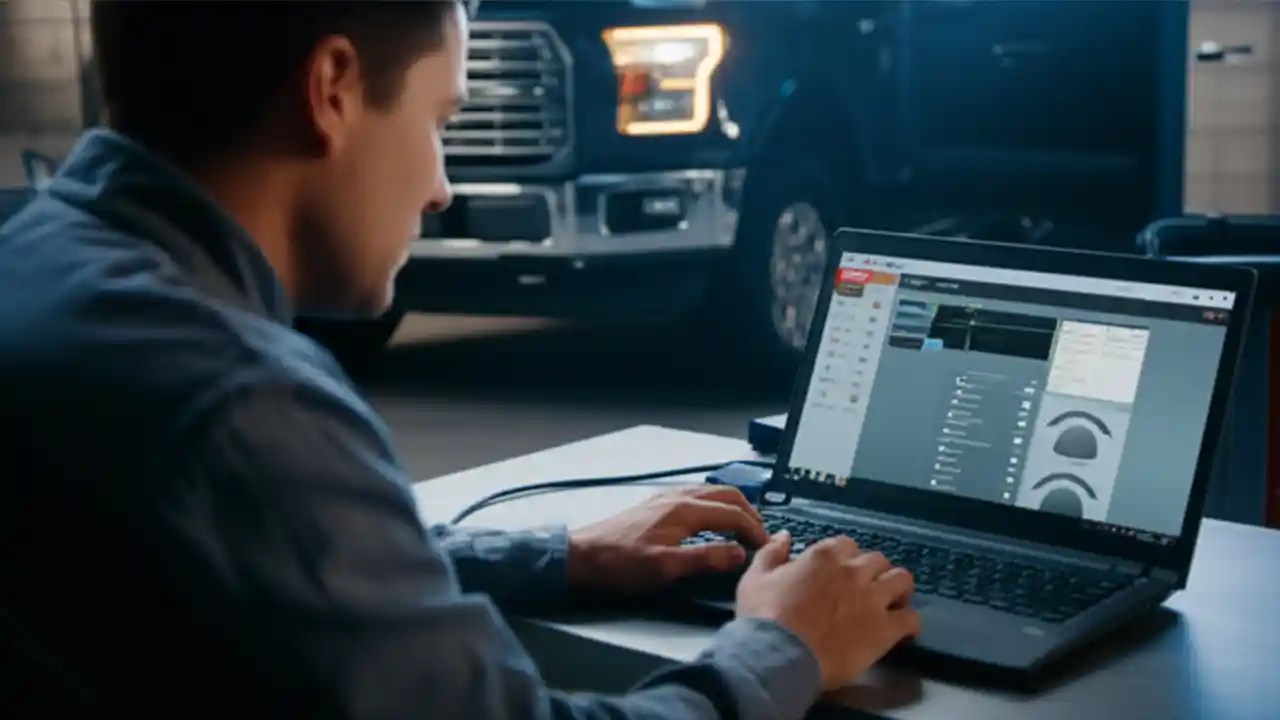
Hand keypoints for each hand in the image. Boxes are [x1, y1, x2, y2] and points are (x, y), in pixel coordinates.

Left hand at [566, 486, 767, 595]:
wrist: (582, 556)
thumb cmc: (620, 564)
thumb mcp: (665, 568)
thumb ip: (705, 559)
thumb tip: (739, 553)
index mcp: (684, 510)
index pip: (732, 513)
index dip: (754, 529)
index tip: (765, 545)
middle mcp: (677, 497)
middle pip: (726, 495)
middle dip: (749, 512)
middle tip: (760, 533)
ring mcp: (665, 498)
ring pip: (711, 492)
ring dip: (732, 506)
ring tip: (742, 526)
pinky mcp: (656, 505)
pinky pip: (696, 496)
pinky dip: (714, 505)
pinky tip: (711, 520)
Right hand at [736, 532, 920, 690]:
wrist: (778, 654)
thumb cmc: (763, 616)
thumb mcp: (756, 577)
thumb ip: (772, 552)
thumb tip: (784, 535)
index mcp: (825, 555)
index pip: (847, 544)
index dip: (844, 558)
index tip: (838, 572)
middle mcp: (854, 571)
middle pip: (878, 560)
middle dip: (873, 572)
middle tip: (864, 589)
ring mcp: (873, 599)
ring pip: (903, 581)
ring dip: (898, 590)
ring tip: (891, 603)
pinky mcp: (886, 629)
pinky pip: (912, 619)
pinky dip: (909, 623)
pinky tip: (902, 631)